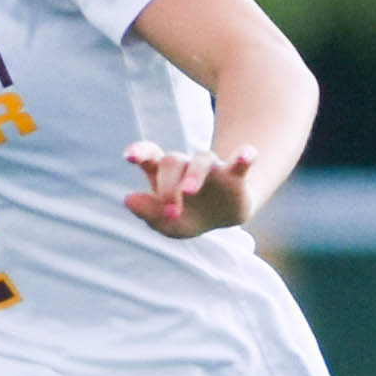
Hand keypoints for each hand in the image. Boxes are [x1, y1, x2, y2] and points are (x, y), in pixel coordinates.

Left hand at [123, 142, 254, 236]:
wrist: (223, 218)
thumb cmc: (188, 216)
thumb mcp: (166, 223)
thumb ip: (147, 212)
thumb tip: (128, 198)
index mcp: (164, 173)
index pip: (150, 154)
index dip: (140, 152)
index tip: (129, 157)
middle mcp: (186, 164)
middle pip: (172, 161)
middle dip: (167, 186)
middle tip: (171, 212)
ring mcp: (212, 167)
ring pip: (201, 160)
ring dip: (194, 174)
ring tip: (189, 191)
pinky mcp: (235, 175)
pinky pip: (241, 160)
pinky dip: (244, 156)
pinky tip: (247, 155)